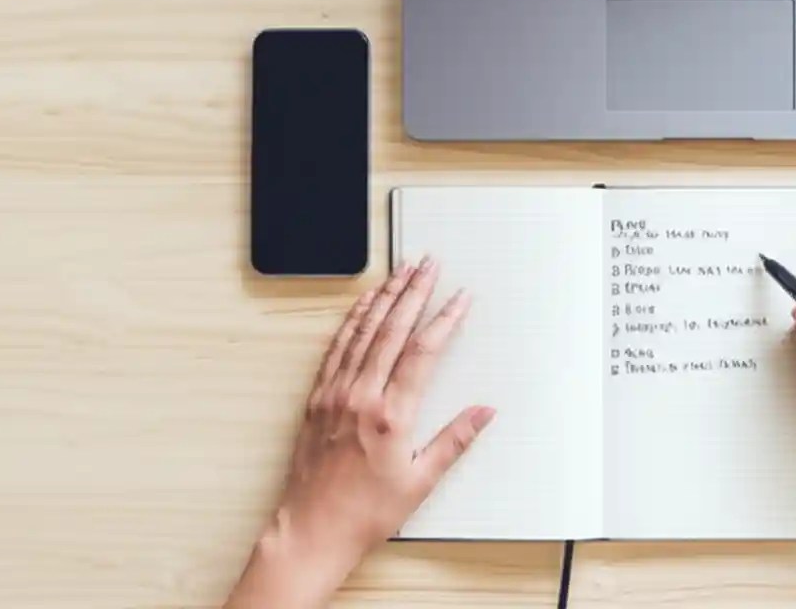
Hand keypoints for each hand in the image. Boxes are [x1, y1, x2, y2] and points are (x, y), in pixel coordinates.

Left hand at [225, 258, 495, 608]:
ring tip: (400, 272)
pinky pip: (337, 348)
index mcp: (390, 416)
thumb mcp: (420, 482)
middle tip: (430, 265)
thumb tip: (484, 412)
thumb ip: (454, 440)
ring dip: (384, 297)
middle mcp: (360, 397)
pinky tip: (363, 306)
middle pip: (392, 330)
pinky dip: (352, 321)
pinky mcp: (317, 399)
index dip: (444, 320)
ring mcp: (335, 394)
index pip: (423, 353)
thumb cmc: (364, 514)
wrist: (311, 531)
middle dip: (414, 292)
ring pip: (363, 332)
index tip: (460, 299)